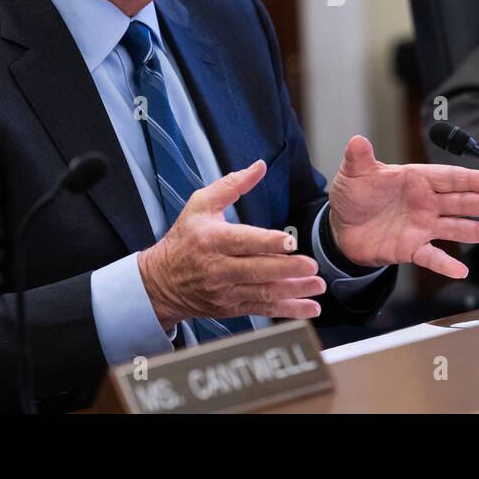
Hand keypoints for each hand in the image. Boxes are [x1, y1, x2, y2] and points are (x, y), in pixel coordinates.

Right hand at [138, 160, 325, 330]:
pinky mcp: (232, 308)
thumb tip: (259, 167)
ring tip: (317, 286)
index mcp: (212, 240)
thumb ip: (232, 184)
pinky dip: (287, 311)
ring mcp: (226, 291)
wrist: (161, 281)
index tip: (289, 241)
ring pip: (263, 293)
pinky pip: (262, 310)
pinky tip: (309, 308)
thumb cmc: (185, 238)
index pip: (242, 242)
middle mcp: (219, 268)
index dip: (267, 243)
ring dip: (294, 291)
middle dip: (287, 270)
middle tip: (312, 266)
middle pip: (256, 271)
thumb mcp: (200, 204)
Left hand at [327, 136, 478, 278]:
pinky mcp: (412, 248)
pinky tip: (461, 271)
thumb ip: (359, 158)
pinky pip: (432, 256)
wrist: (340, 227)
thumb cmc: (353, 195)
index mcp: (415, 179)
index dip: (469, 179)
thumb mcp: (354, 173)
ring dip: (476, 231)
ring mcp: (421, 226)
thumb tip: (357, 140)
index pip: (447, 177)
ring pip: (454, 227)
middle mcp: (425, 203)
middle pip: (459, 201)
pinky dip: (446, 264)